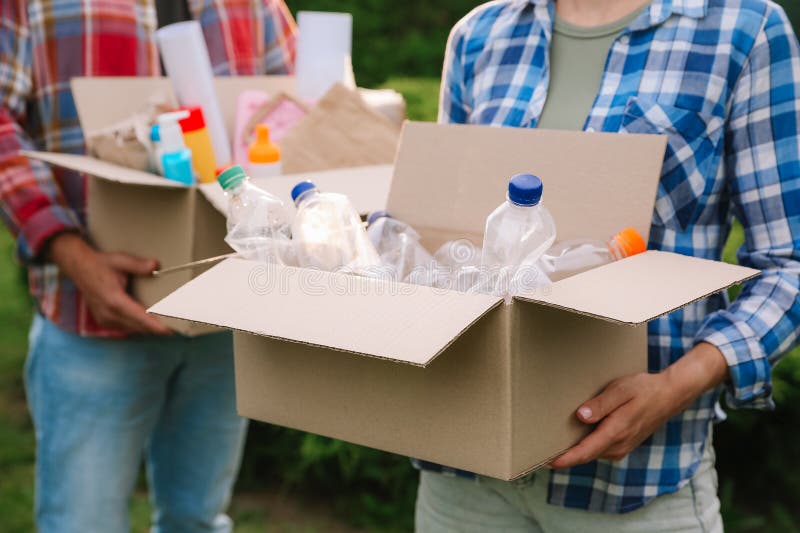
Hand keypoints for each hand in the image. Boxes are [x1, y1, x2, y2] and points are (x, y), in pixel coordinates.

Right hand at [49, 233, 171, 334]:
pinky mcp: (104, 321)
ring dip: (148, 328)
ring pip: (132, 329)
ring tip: (168, 325)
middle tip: (177, 326)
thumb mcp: (120, 260)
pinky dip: (138, 326)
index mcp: (113, 299)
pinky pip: (125, 328)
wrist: (78, 267)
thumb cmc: (100, 263)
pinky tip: (151, 321)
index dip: (155, 325)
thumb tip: (155, 265)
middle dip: (157, 328)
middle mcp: (108, 313)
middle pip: (138, 326)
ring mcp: (104, 319)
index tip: (169, 330)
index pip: (138, 316)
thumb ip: (138, 264)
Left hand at [550, 342, 727, 468]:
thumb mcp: (621, 390)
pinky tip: (573, 440)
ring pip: (592, 454)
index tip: (547, 462)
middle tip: (539, 454)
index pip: (585, 451)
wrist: (669, 395)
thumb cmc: (643, 389)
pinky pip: (599, 450)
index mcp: (616, 432)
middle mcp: (619, 445)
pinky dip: (585, 449)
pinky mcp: (623, 444)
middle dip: (564, 457)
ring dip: (574, 453)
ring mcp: (622, 447)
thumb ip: (601, 404)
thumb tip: (581, 416)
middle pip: (586, 456)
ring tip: (551, 446)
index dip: (565, 459)